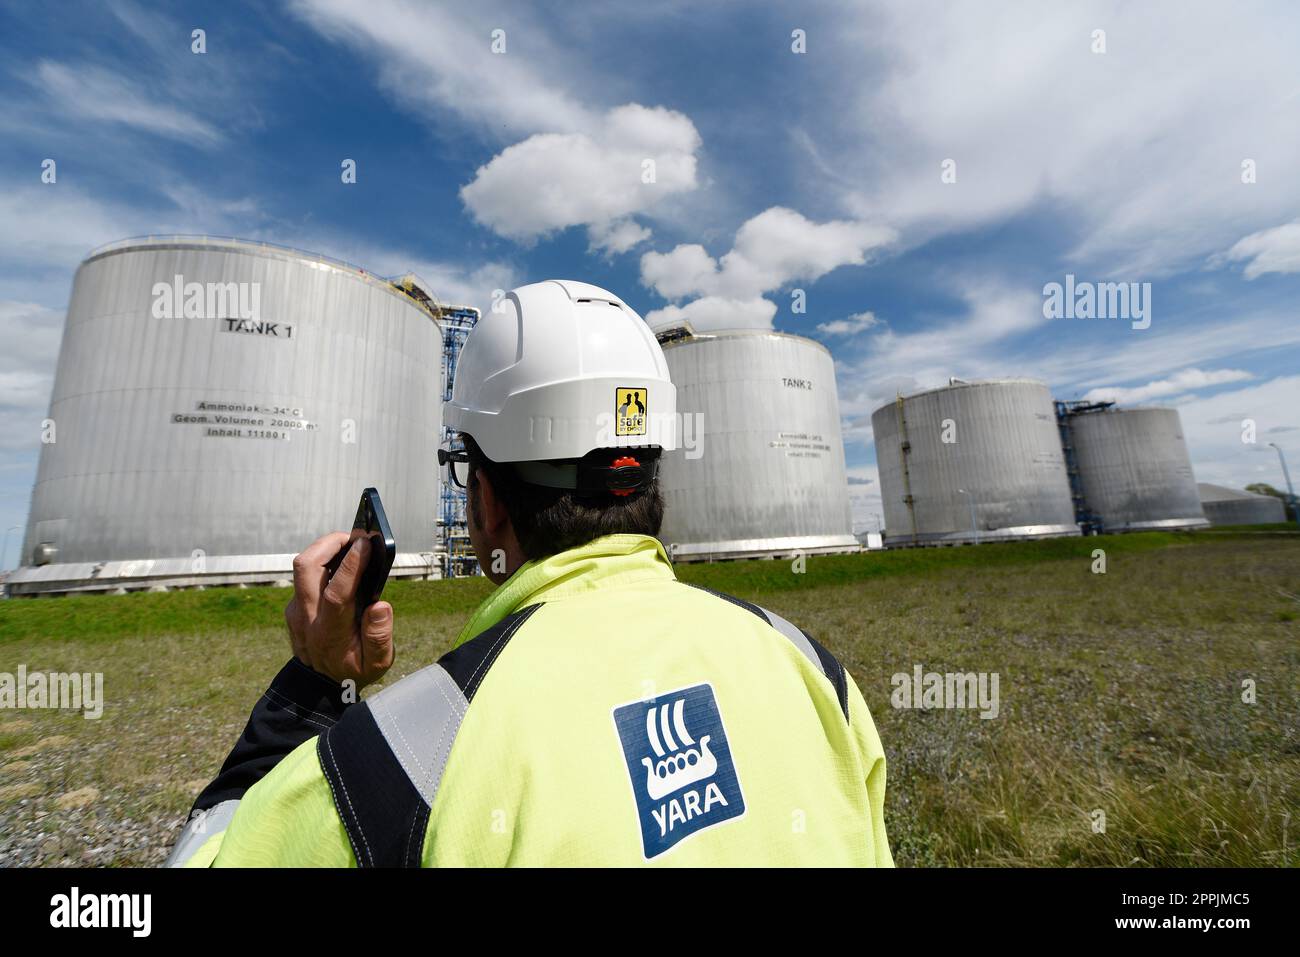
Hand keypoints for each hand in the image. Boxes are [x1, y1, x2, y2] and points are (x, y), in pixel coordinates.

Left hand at [284, 531, 394, 688]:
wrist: (320, 686)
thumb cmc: (354, 670)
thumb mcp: (376, 664)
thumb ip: (379, 637)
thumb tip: (381, 606)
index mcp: (330, 632)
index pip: (336, 592)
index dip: (351, 565)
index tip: (366, 543)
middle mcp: (307, 618)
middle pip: (306, 567)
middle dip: (330, 543)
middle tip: (356, 538)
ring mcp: (296, 610)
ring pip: (302, 567)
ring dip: (325, 549)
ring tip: (350, 545)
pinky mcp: (294, 606)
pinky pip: (305, 576)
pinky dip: (323, 562)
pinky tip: (342, 564)